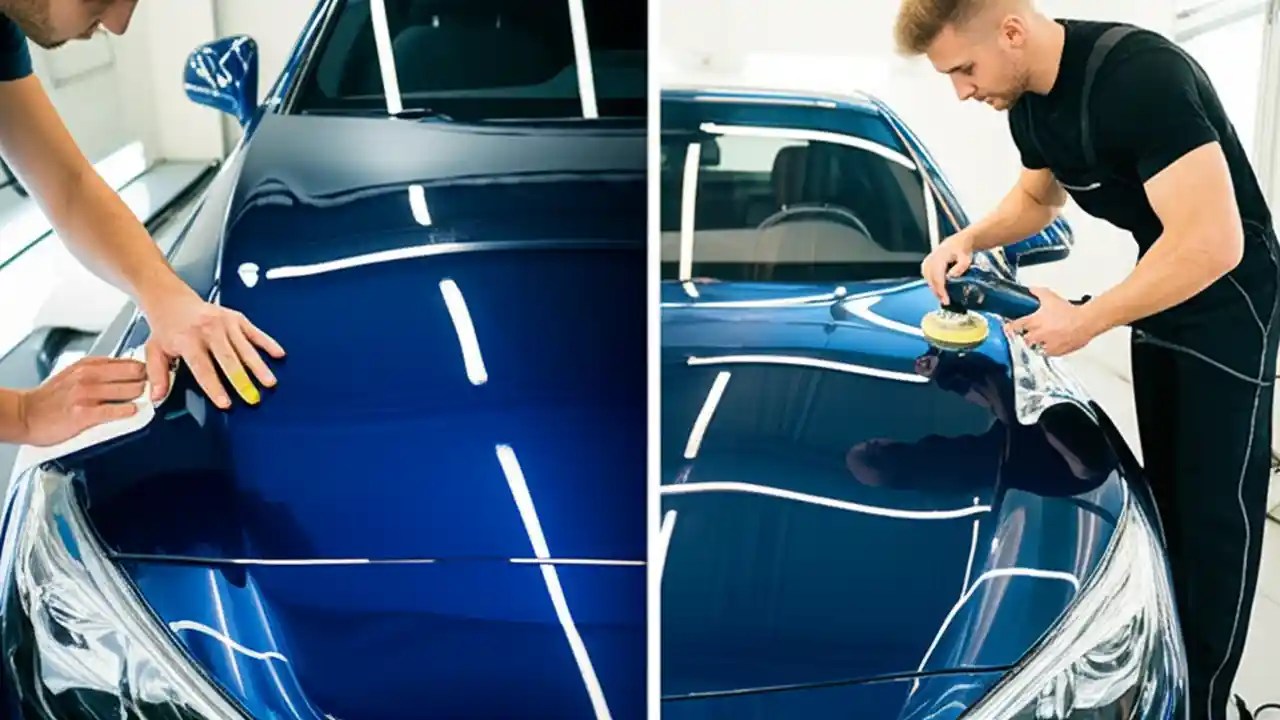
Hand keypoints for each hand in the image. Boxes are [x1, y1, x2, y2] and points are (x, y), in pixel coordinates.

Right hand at [18, 356, 146, 445]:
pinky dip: (129, 411)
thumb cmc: (51, 397)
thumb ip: (101, 372)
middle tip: (154, 390)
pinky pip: (116, 411)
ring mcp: (87, 394)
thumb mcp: (75, 374)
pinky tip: (133, 412)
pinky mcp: (84, 414)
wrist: (26, 414)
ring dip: (141, 397)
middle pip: (135, 373)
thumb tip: (129, 373)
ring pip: (130, 390)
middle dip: (148, 382)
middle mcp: (89, 376)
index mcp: (89, 365)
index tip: (155, 377)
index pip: (129, 362)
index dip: (147, 370)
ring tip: (146, 402)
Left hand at [143, 289, 285, 408]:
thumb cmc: (167, 327)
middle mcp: (208, 329)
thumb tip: (157, 397)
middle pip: (228, 359)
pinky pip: (255, 332)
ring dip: (258, 366)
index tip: (225, 403)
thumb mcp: (154, 351)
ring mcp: (224, 322)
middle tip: (253, 397)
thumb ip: (157, 376)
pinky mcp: (236, 318)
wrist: (171, 299)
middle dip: (242, 380)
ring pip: (245, 348)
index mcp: (187, 340)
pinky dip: (268, 343)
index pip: (203, 368)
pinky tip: (278, 354)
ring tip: (269, 382)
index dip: (215, 387)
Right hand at [920, 233, 973, 302]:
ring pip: (928, 279)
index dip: (941, 290)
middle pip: (931, 280)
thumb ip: (960, 267)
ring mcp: (927, 261)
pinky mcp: (926, 264)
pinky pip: (926, 277)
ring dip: (934, 289)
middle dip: (937, 292)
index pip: (937, 277)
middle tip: (945, 302)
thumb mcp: (966, 258)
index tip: (946, 300)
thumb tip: (951, 277)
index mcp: (940, 257)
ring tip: (942, 297)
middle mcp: (931, 259)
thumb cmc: (962, 250)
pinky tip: (938, 289)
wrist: (957, 242)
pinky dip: (932, 284)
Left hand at [1005, 288, 1100, 356]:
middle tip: (1029, 333)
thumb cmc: (1070, 312)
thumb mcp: (1050, 298)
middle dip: (1025, 336)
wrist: (1086, 322)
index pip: (1015, 326)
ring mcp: (1047, 345)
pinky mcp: (1056, 352)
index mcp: (1035, 322)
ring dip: (1036, 344)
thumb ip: (1038, 293)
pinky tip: (1051, 343)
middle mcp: (1039, 335)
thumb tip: (1031, 290)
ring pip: (1035, 348)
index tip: (1008, 328)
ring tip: (1042, 338)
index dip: (1010, 327)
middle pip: (1024, 339)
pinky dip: (1047, 349)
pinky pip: (1047, 353)